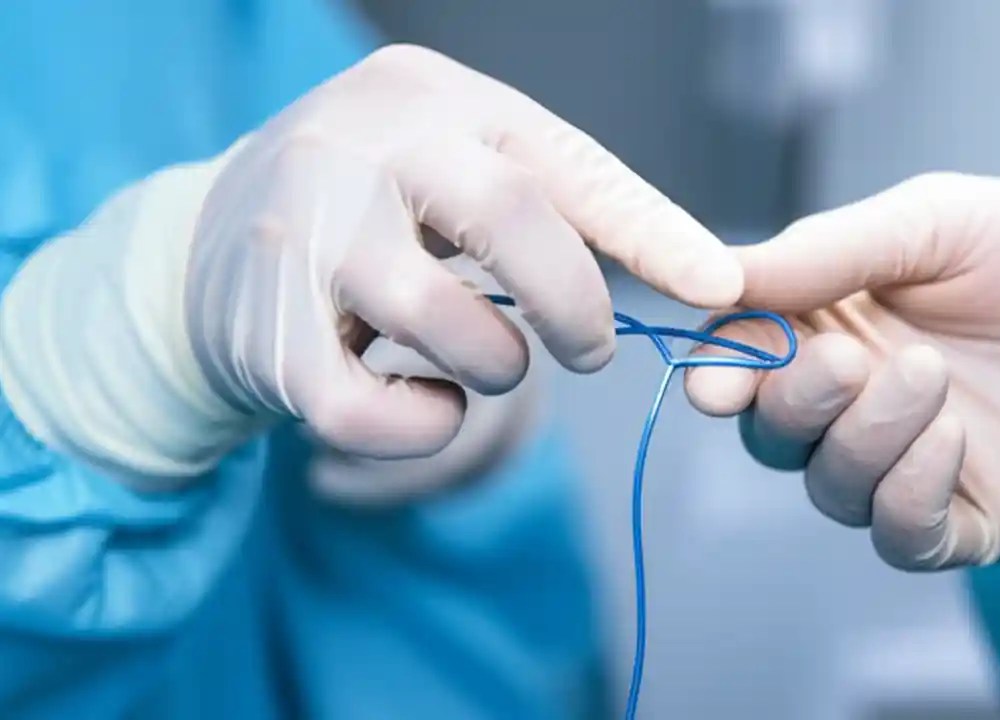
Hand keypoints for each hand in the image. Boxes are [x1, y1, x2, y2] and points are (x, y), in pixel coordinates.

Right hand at [0, 45, 741, 496]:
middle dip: (573, 303)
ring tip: (487, 360)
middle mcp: (361, 144)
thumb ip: (558, 205)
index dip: (655, 233)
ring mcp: (302, 231)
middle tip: (590, 351)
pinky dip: (423, 426)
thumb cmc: (376, 209)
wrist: (210, 243)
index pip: (567, 165)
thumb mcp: (459, 170)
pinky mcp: (261, 328)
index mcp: (432, 97)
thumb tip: (702, 274)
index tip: (723, 288)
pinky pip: (368, 409)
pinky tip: (428, 404)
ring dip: (495, 365)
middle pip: (508, 219)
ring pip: (442, 319)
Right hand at [685, 173, 999, 568]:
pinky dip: (906, 497)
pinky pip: (905, 536)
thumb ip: (827, 252)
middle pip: (774, 432)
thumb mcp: (933, 221)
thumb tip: (721, 275)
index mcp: (836, 322)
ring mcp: (916, 462)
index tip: (717, 382)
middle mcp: (863, 399)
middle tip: (847, 362)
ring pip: (832, 487)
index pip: (746, 359)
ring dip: (863, 441)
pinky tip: (951, 440)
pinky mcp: (974, 516)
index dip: (721, 372)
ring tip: (930, 377)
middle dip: (792, 404)